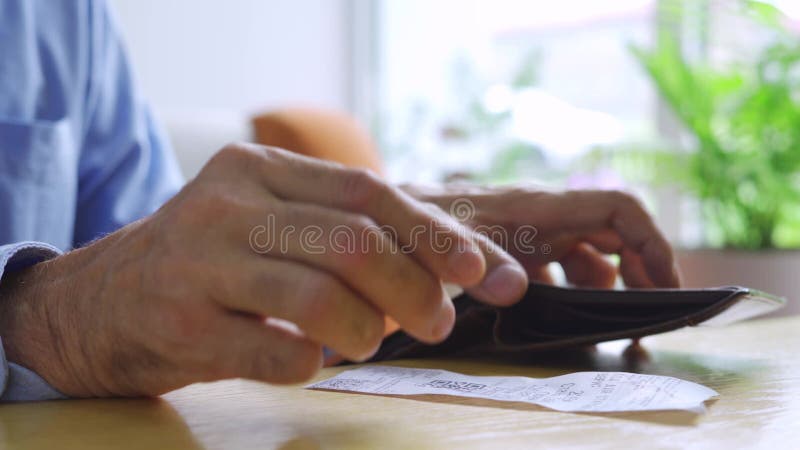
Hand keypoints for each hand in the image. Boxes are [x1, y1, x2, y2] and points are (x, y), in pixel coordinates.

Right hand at [0, 144, 520, 396]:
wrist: (100, 303)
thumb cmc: (211, 262)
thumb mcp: (268, 221)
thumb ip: (345, 230)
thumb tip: (454, 265)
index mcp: (259, 168)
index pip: (366, 192)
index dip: (431, 233)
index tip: (479, 270)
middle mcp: (227, 205)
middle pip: (352, 242)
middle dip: (415, 288)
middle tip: (440, 322)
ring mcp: (198, 264)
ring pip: (318, 295)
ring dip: (369, 330)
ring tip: (375, 345)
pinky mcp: (180, 325)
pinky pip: (276, 351)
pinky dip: (313, 363)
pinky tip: (313, 361)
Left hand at [404, 185, 679, 293]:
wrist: (387, 216)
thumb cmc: (419, 222)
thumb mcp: (449, 243)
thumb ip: (479, 261)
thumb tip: (518, 290)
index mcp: (541, 207)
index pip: (619, 209)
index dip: (651, 241)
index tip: (666, 286)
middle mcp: (546, 216)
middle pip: (615, 234)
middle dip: (640, 271)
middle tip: (647, 319)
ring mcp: (533, 232)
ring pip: (591, 254)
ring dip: (609, 287)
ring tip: (615, 328)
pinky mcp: (519, 249)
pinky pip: (563, 267)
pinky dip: (576, 291)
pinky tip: (569, 320)